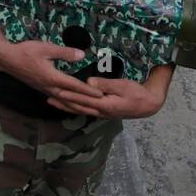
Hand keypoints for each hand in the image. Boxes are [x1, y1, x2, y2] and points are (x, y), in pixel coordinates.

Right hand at [0, 39, 104, 105]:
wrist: (7, 59)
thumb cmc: (26, 51)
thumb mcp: (46, 48)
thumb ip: (64, 53)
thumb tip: (82, 55)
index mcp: (52, 78)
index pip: (74, 86)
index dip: (88, 91)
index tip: (101, 95)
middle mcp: (50, 87)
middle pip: (71, 99)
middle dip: (87, 105)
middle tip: (102, 109)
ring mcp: (45, 90)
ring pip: (65, 103)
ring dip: (79, 108)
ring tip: (92, 112)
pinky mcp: (43, 90)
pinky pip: (59, 101)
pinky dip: (69, 105)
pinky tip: (73, 107)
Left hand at [47, 73, 169, 119]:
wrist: (148, 105)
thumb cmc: (137, 93)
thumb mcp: (123, 86)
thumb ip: (106, 85)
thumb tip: (89, 82)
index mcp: (104, 104)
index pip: (83, 99)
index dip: (69, 94)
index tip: (57, 89)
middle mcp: (100, 111)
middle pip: (78, 107)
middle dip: (62, 102)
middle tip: (47, 97)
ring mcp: (102, 113)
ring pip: (80, 110)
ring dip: (66, 106)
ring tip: (53, 102)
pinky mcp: (104, 111)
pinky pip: (86, 110)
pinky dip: (75, 107)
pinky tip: (69, 105)